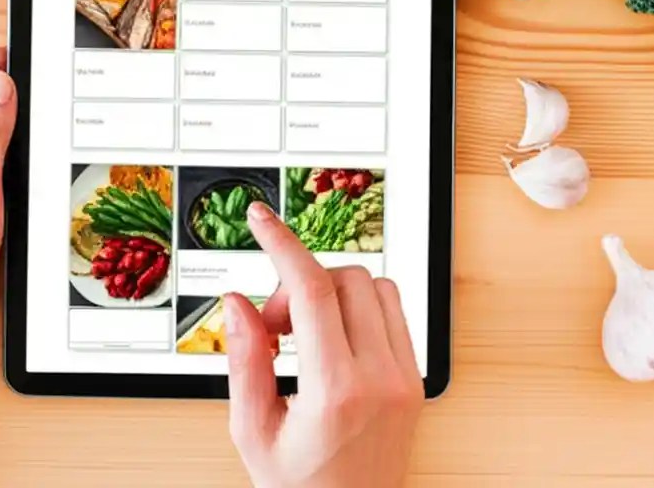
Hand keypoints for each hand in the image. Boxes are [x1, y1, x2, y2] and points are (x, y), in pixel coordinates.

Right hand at [224, 202, 423, 487]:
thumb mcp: (252, 432)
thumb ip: (242, 361)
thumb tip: (237, 302)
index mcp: (337, 391)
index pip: (311, 291)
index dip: (282, 245)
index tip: (263, 221)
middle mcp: (381, 379)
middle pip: (344, 279)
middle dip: (298, 285)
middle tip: (273, 328)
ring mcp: (405, 378)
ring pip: (375, 287)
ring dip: (333, 294)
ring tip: (304, 336)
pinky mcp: (415, 380)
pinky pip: (392, 313)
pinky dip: (358, 311)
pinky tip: (330, 343)